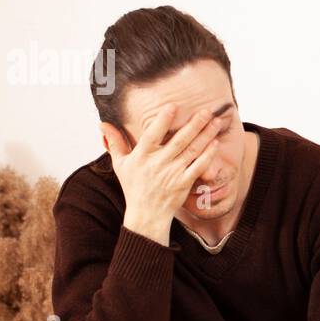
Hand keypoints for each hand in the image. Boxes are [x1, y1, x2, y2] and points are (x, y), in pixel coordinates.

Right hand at [101, 104, 222, 239]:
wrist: (146, 215)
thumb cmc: (133, 187)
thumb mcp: (120, 164)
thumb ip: (115, 142)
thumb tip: (102, 124)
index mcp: (142, 156)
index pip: (152, 134)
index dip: (163, 120)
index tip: (173, 106)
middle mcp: (158, 163)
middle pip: (179, 140)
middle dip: (195, 124)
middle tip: (208, 110)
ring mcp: (173, 174)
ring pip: (192, 151)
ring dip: (206, 135)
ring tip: (217, 121)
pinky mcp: (184, 183)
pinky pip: (198, 167)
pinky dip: (208, 155)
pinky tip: (215, 143)